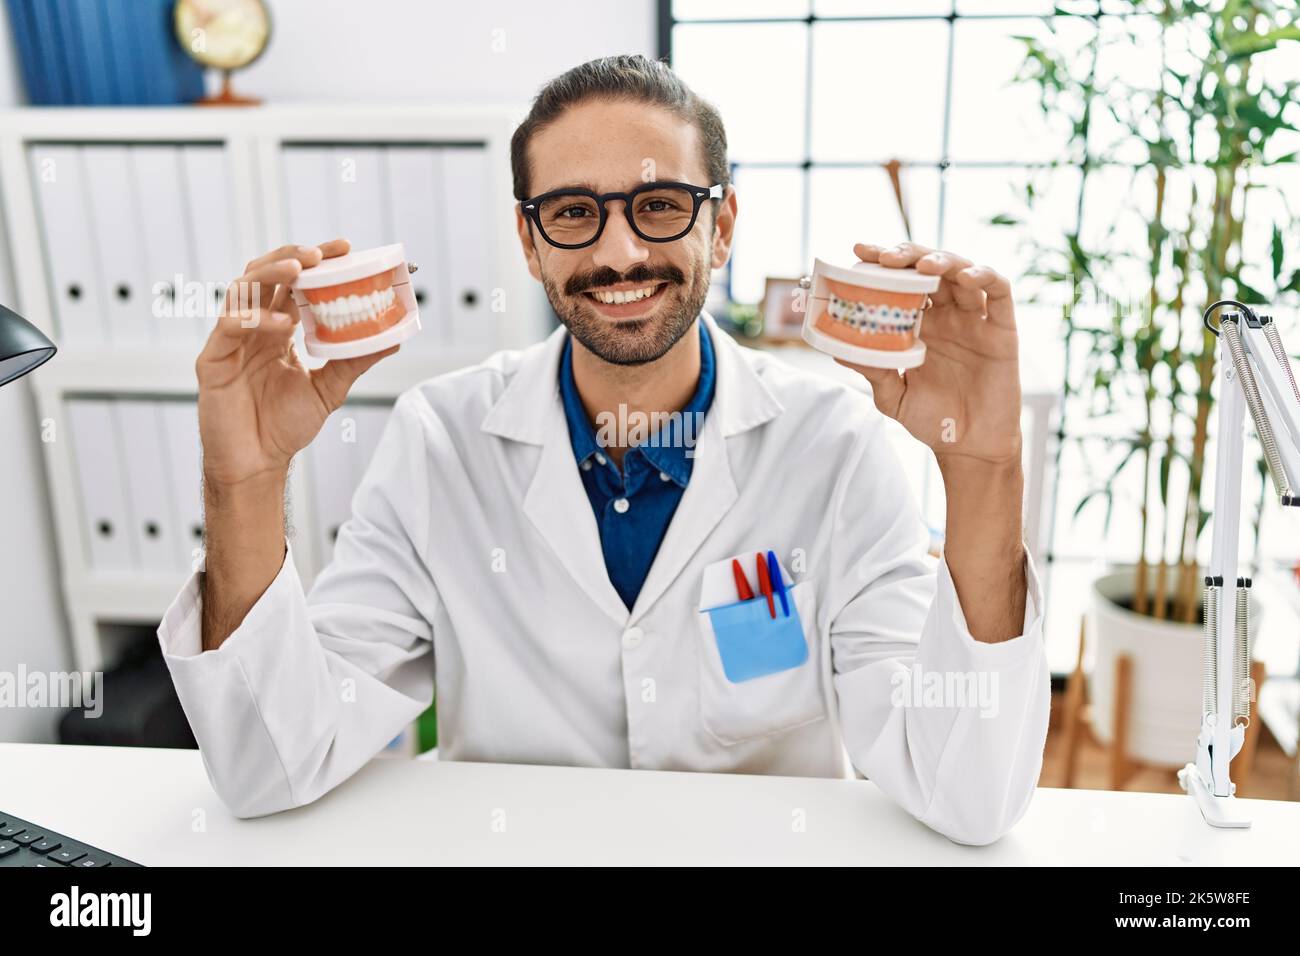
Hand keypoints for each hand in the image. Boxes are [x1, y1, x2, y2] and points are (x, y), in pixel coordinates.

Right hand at [196, 239, 400, 489]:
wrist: (256, 464)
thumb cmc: (284, 427)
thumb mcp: (329, 389)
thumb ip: (354, 361)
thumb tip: (393, 339)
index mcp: (277, 330)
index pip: (294, 283)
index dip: (315, 261)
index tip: (345, 248)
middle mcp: (252, 328)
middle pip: (265, 275)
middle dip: (291, 257)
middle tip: (320, 253)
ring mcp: (230, 341)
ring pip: (242, 289)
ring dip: (270, 274)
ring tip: (299, 270)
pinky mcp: (212, 360)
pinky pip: (230, 327)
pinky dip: (255, 319)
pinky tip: (282, 324)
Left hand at [836, 242, 1022, 469]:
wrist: (967, 448)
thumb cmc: (931, 420)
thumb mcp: (893, 395)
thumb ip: (871, 369)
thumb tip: (837, 349)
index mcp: (919, 325)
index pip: (901, 282)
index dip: (882, 263)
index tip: (859, 252)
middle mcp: (947, 316)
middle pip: (930, 268)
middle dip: (908, 255)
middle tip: (886, 257)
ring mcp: (975, 320)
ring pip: (963, 273)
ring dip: (943, 260)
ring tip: (923, 265)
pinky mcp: (1002, 330)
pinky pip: (999, 293)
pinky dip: (985, 276)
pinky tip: (967, 277)